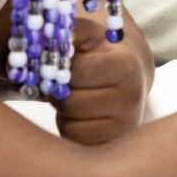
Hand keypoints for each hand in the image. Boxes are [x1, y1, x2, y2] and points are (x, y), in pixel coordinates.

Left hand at [55, 6, 153, 144]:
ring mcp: (125, 126)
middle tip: (62, 84)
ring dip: (62, 112)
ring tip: (75, 98)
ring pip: (69, 125)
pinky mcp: (113, 144)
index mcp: (127, 67)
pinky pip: (74, 141)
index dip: (60, 69)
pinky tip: (80, 117)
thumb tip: (44, 36)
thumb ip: (70, 32)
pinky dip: (69, 129)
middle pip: (70, 102)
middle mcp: (132, 99)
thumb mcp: (90, 37)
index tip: (63, 65)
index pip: (76, 72)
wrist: (129, 83)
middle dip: (57, 92)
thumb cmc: (101, 57)